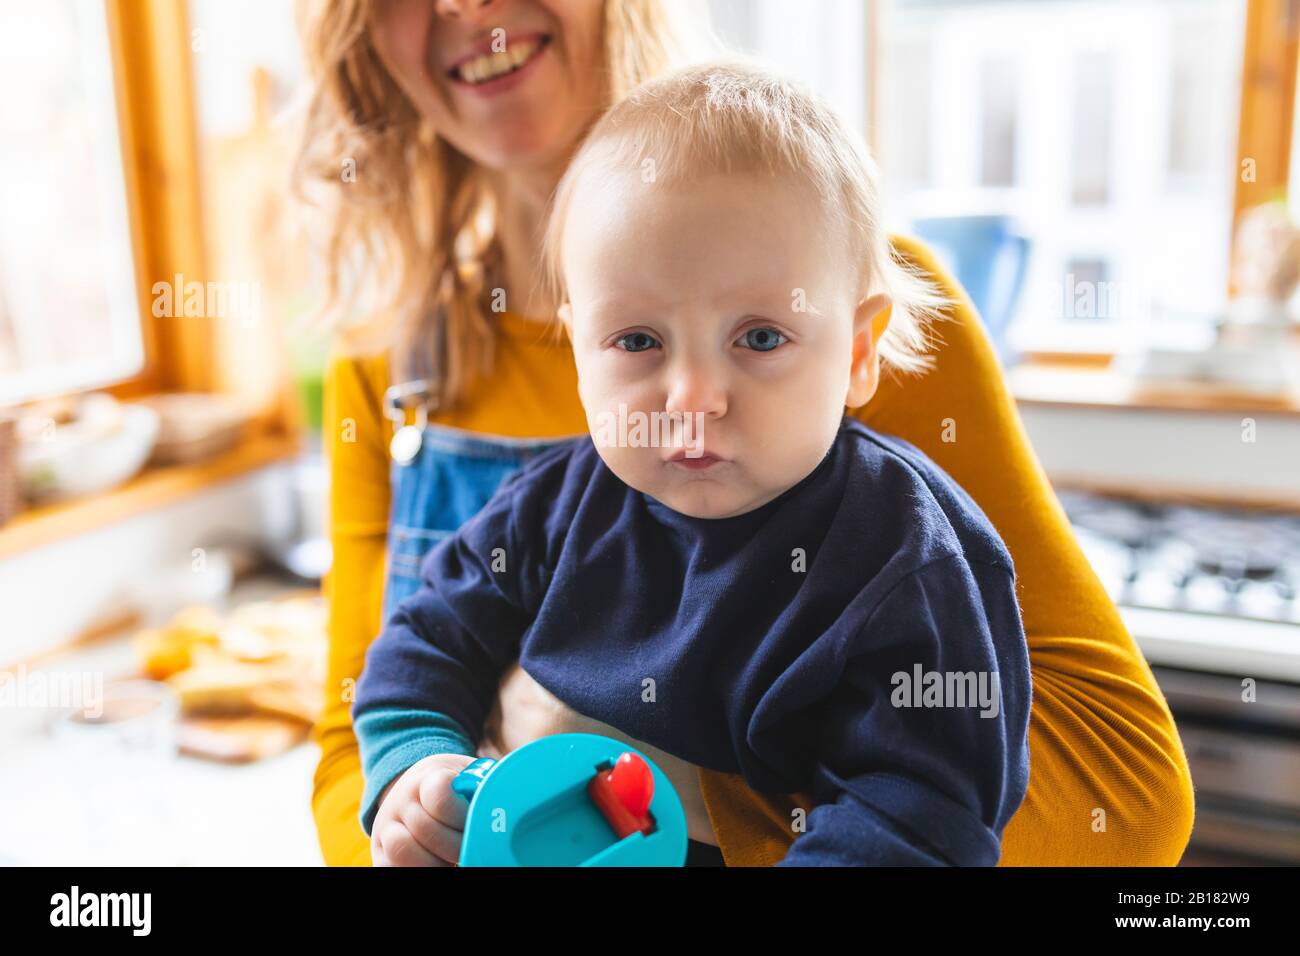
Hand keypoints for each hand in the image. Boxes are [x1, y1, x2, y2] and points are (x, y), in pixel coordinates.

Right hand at [370, 752, 476, 866]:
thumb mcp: (470, 776)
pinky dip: (417, 871)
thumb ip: (487, 786)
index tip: (476, 822)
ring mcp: (386, 826)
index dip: (461, 814)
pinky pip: (391, 868)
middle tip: (473, 849)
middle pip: (426, 829)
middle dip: (456, 846)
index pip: (439, 794)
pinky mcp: (379, 852)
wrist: (416, 788)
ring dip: (434, 863)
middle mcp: (402, 800)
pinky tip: (440, 867)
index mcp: (428, 777)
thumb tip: (515, 801)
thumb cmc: (456, 787)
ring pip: (402, 850)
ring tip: (454, 862)